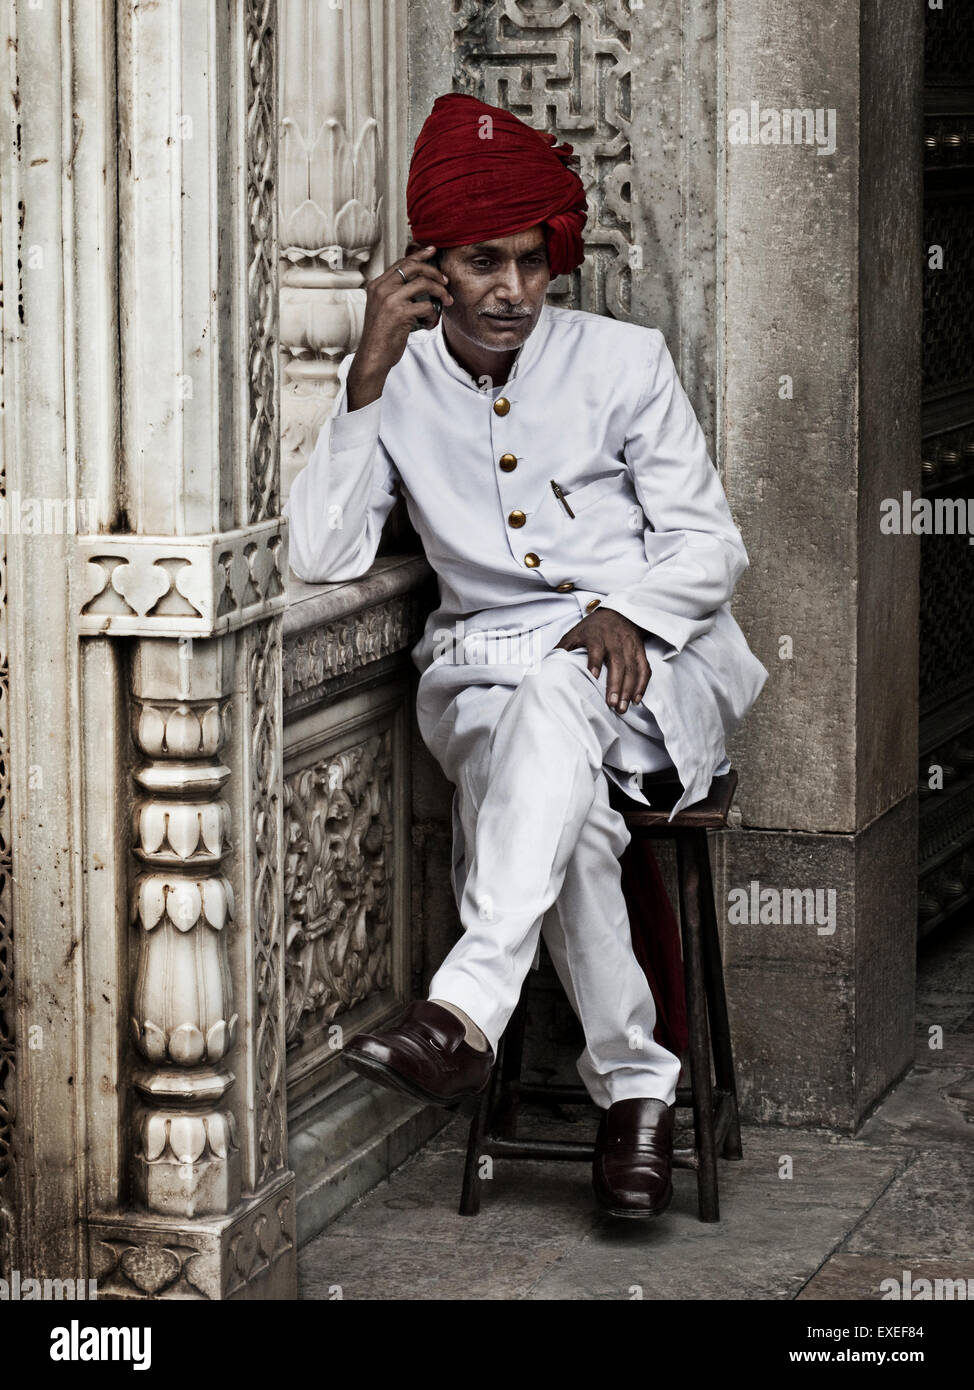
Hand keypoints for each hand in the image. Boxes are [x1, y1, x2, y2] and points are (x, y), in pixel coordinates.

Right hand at [346, 246, 452, 409]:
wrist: (373, 356)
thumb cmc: (381, 336)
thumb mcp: (383, 309)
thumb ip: (396, 294)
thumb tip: (421, 283)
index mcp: (377, 284)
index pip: (401, 262)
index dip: (419, 255)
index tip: (433, 251)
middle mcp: (381, 288)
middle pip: (414, 267)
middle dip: (434, 272)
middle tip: (445, 282)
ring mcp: (390, 299)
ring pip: (424, 283)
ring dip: (440, 292)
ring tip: (446, 301)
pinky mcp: (400, 313)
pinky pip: (426, 306)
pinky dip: (433, 315)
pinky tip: (430, 324)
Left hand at [555, 608, 650, 712]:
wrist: (617, 613)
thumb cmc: (592, 628)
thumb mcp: (574, 634)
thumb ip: (562, 649)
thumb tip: (545, 667)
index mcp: (596, 635)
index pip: (596, 648)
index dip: (595, 662)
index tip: (593, 677)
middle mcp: (614, 640)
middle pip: (617, 662)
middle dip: (616, 685)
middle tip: (612, 705)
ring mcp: (629, 646)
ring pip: (632, 668)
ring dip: (629, 689)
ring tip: (622, 708)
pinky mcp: (639, 651)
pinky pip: (644, 669)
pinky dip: (642, 685)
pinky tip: (636, 699)